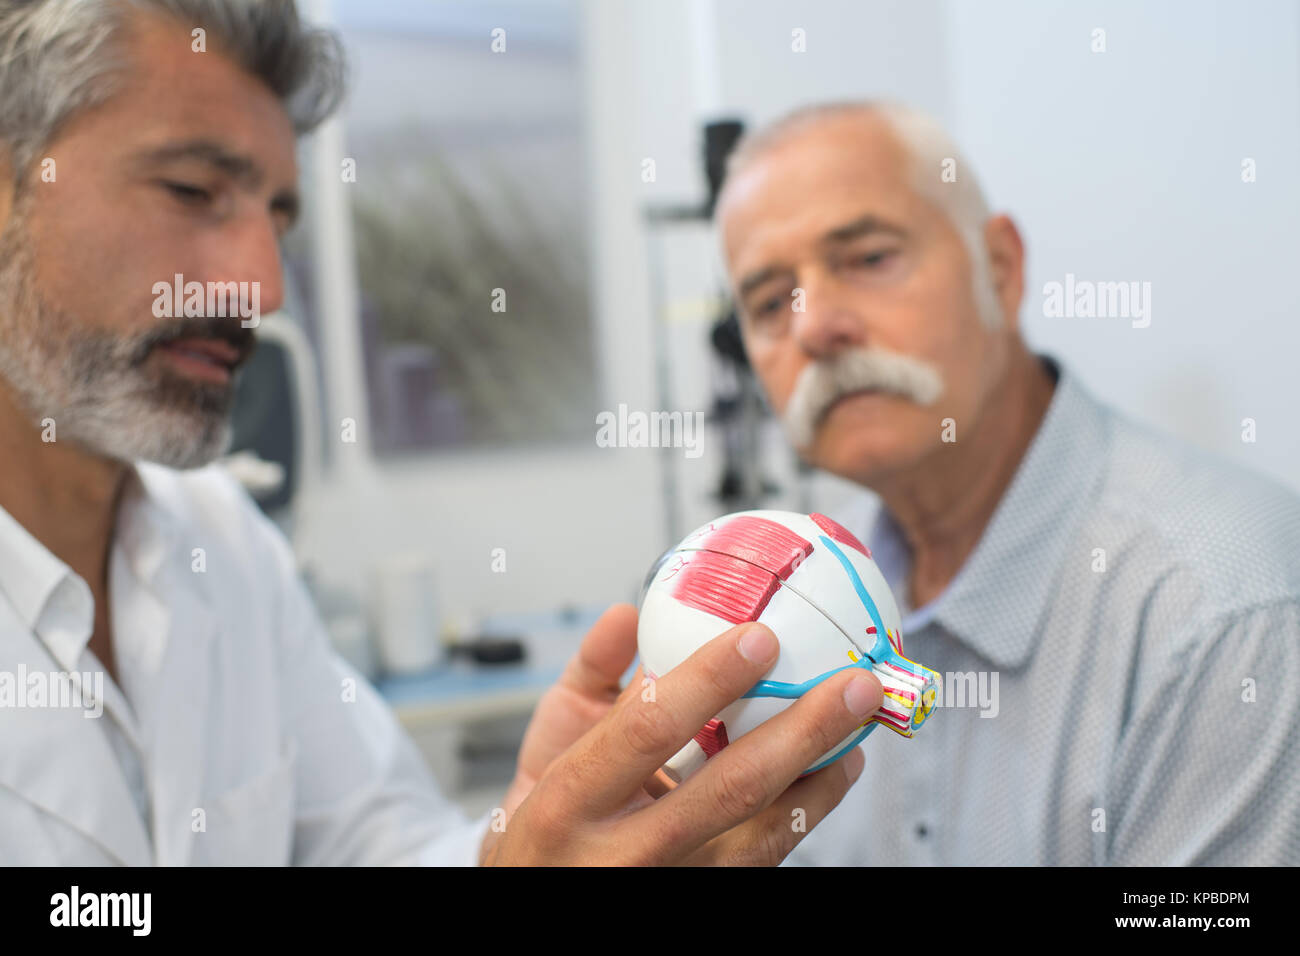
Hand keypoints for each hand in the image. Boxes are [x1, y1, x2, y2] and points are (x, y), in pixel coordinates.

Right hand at [481, 616, 881, 864]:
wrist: (533, 903)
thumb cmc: (542, 824)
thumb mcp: (542, 747)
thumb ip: (590, 676)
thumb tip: (630, 612)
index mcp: (569, 797)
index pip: (646, 729)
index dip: (707, 681)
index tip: (758, 638)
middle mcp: (620, 852)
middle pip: (725, 790)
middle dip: (800, 733)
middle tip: (851, 686)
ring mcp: (666, 884)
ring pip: (757, 841)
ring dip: (818, 784)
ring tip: (858, 736)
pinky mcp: (697, 900)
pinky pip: (759, 861)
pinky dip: (801, 817)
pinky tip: (829, 779)